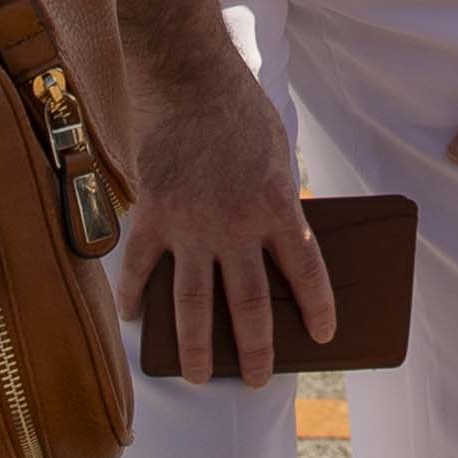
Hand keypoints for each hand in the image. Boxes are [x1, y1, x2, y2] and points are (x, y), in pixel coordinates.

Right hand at [110, 50, 327, 386]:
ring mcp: (191, 224)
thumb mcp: (278, 156)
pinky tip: (133, 319)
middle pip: (248, 305)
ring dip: (196, 347)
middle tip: (259, 380)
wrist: (190, 78)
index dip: (318, 308)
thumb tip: (274, 247)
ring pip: (193, 302)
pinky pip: (140, 266)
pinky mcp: (153, 214)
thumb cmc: (242, 112)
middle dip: (256, 350)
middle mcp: (236, 225)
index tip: (324, 334)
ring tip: (198, 377)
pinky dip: (134, 295)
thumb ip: (276, 202)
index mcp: (278, 207)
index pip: (307, 272)